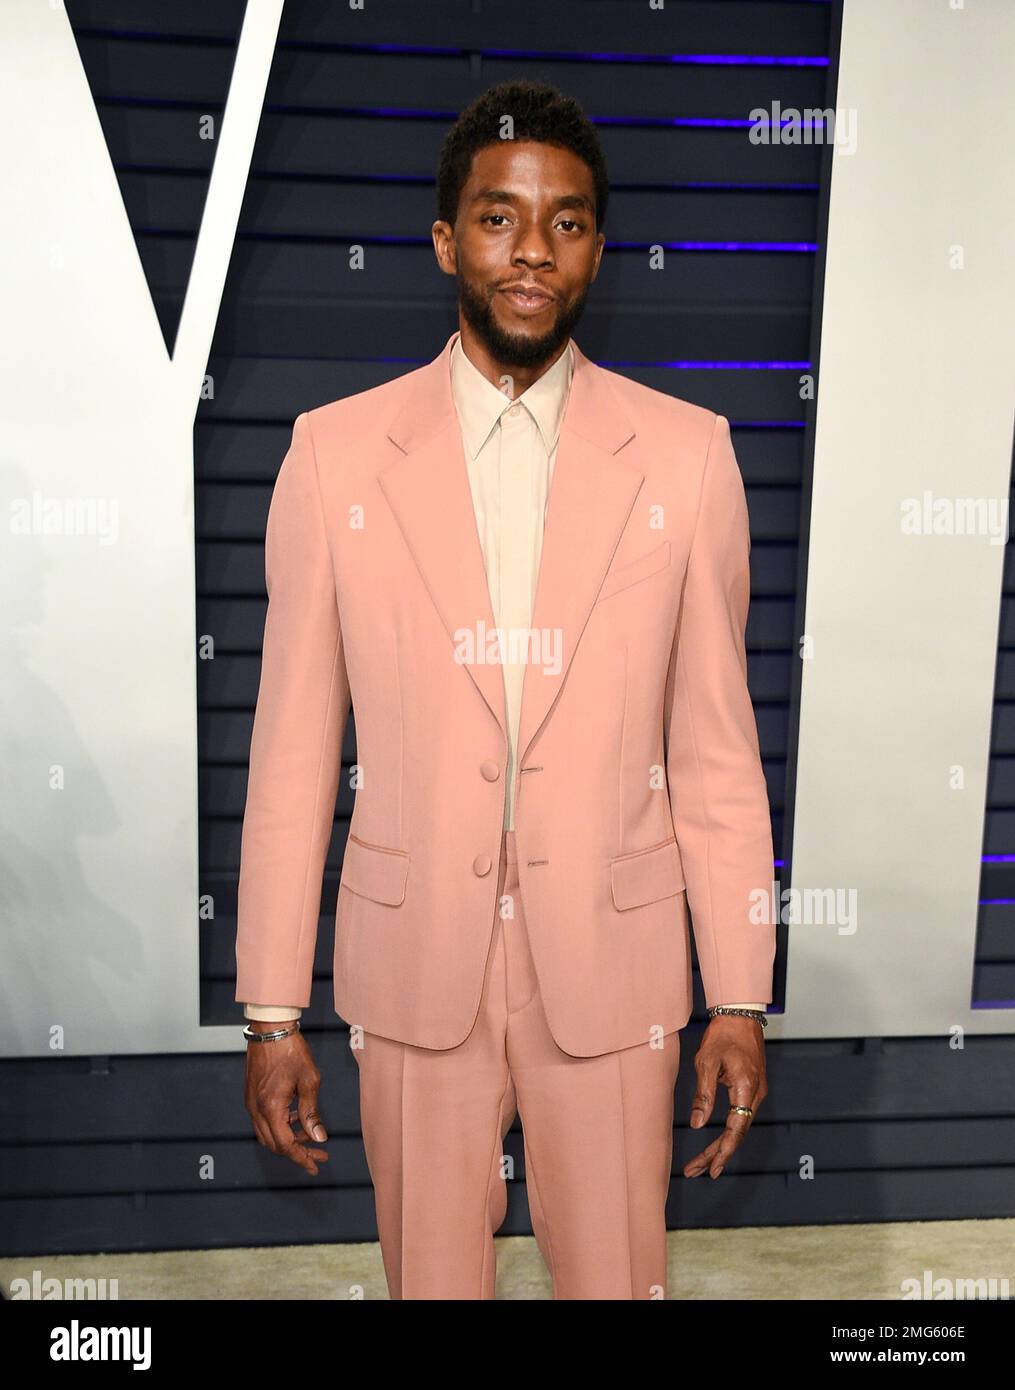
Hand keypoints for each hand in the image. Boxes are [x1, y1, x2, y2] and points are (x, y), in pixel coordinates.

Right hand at [244, 1027, 328, 1174]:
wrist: (270, 1029)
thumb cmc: (292, 1051)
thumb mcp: (309, 1081)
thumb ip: (311, 1112)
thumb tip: (318, 1138)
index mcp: (271, 1108)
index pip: (285, 1145)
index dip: (301, 1158)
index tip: (315, 1166)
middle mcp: (256, 1109)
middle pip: (274, 1144)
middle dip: (297, 1153)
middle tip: (318, 1154)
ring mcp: (251, 1103)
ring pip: (267, 1134)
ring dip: (288, 1140)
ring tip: (310, 1137)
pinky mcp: (251, 1095)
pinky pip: (263, 1121)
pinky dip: (279, 1126)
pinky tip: (296, 1118)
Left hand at [683, 1014, 766, 1179]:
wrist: (741, 1013)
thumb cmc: (722, 1034)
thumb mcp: (706, 1062)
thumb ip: (703, 1095)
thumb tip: (698, 1125)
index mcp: (746, 1088)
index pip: (736, 1130)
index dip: (723, 1152)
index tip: (711, 1170)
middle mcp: (755, 1094)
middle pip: (738, 1134)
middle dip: (716, 1154)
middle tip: (694, 1171)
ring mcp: (756, 1092)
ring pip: (739, 1127)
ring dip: (721, 1145)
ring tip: (699, 1163)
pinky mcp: (752, 1088)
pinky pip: (741, 1117)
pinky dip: (728, 1132)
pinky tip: (715, 1142)